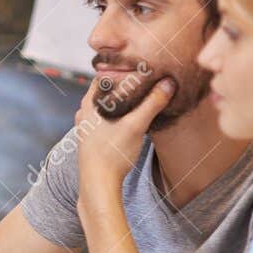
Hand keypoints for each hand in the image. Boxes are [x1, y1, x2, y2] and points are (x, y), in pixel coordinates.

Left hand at [74, 73, 174, 188]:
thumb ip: (152, 103)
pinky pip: (107, 118)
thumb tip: (169, 83)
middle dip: (125, 85)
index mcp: (89, 103)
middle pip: (106, 90)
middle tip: (146, 79)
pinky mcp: (93, 139)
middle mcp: (84, 113)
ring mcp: (87, 127)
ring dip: (122, 101)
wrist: (98, 185)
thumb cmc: (112, 155)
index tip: (141, 66)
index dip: (123, 69)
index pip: (105, 75)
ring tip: (142, 96)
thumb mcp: (136, 125)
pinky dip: (119, 113)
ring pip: (106, 105)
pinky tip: (132, 118)